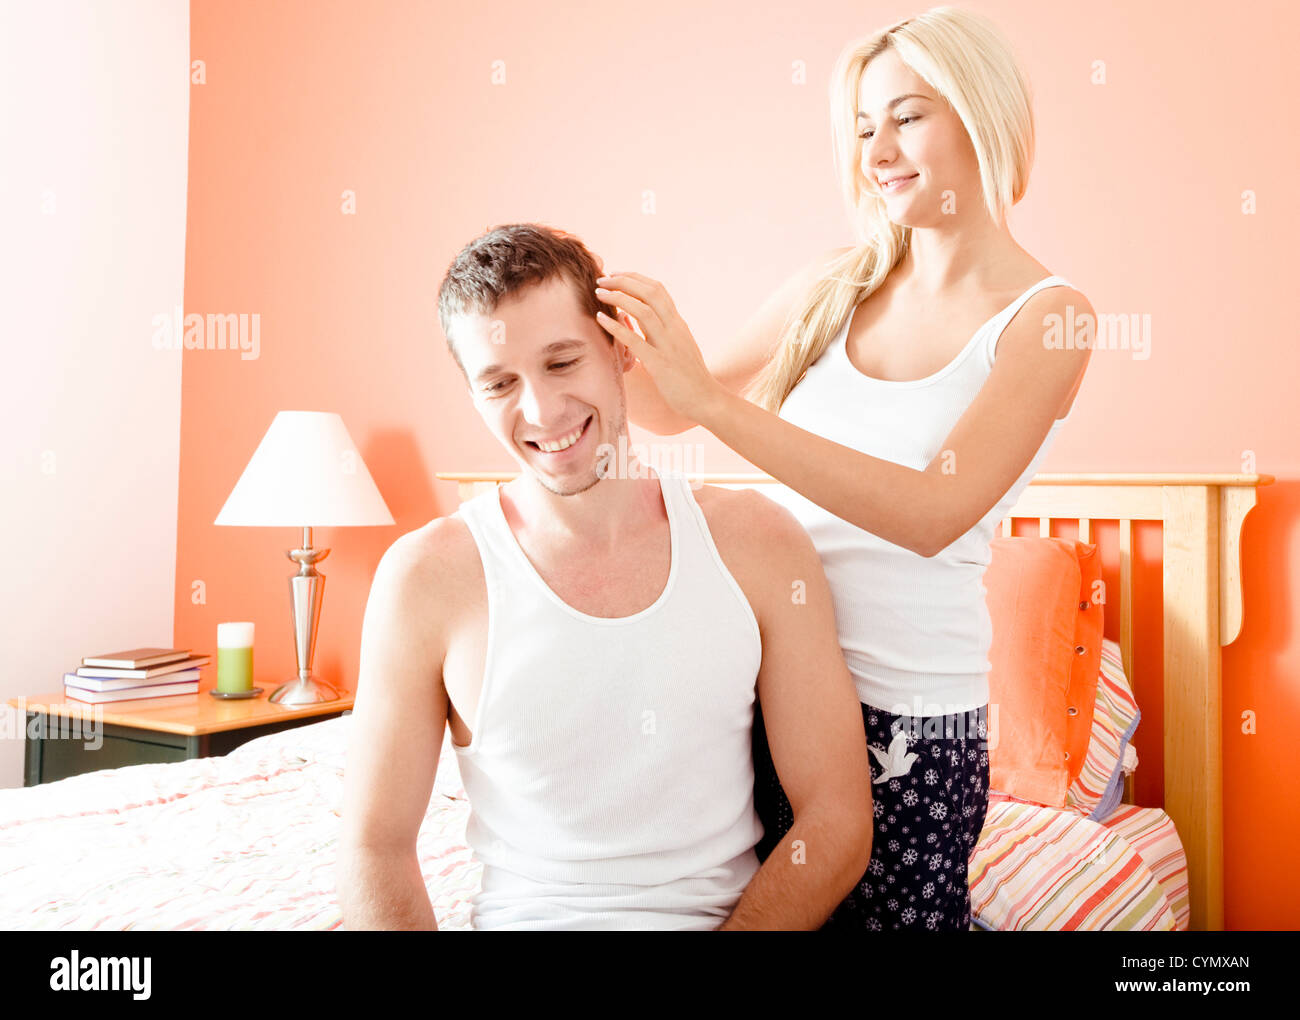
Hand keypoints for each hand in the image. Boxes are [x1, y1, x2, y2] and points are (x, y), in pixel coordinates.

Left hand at [593, 271, 723, 425]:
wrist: (706, 400)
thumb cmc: (688, 377)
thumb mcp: (675, 347)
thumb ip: (658, 332)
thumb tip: (634, 320)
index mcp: (677, 323)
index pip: (657, 290)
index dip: (635, 278)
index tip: (615, 275)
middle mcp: (674, 328)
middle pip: (650, 292)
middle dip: (624, 281)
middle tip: (602, 279)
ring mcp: (668, 345)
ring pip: (644, 310)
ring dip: (619, 297)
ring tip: (599, 293)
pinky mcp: (660, 364)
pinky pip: (635, 340)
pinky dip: (616, 327)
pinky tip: (600, 319)